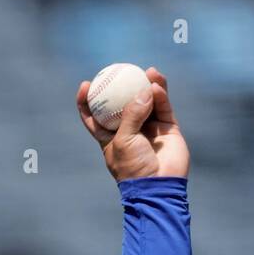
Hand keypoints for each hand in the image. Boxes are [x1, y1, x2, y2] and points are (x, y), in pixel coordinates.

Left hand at [77, 66, 189, 180]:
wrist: (159, 185)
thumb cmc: (133, 167)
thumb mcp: (123, 141)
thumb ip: (131, 115)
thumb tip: (142, 90)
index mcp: (109, 138)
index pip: (94, 118)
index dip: (87, 101)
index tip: (85, 85)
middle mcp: (129, 131)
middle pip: (122, 104)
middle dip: (121, 86)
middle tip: (120, 69)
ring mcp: (149, 129)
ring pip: (146, 102)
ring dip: (146, 85)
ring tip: (147, 71)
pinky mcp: (167, 128)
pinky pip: (163, 107)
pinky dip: (160, 95)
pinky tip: (156, 84)